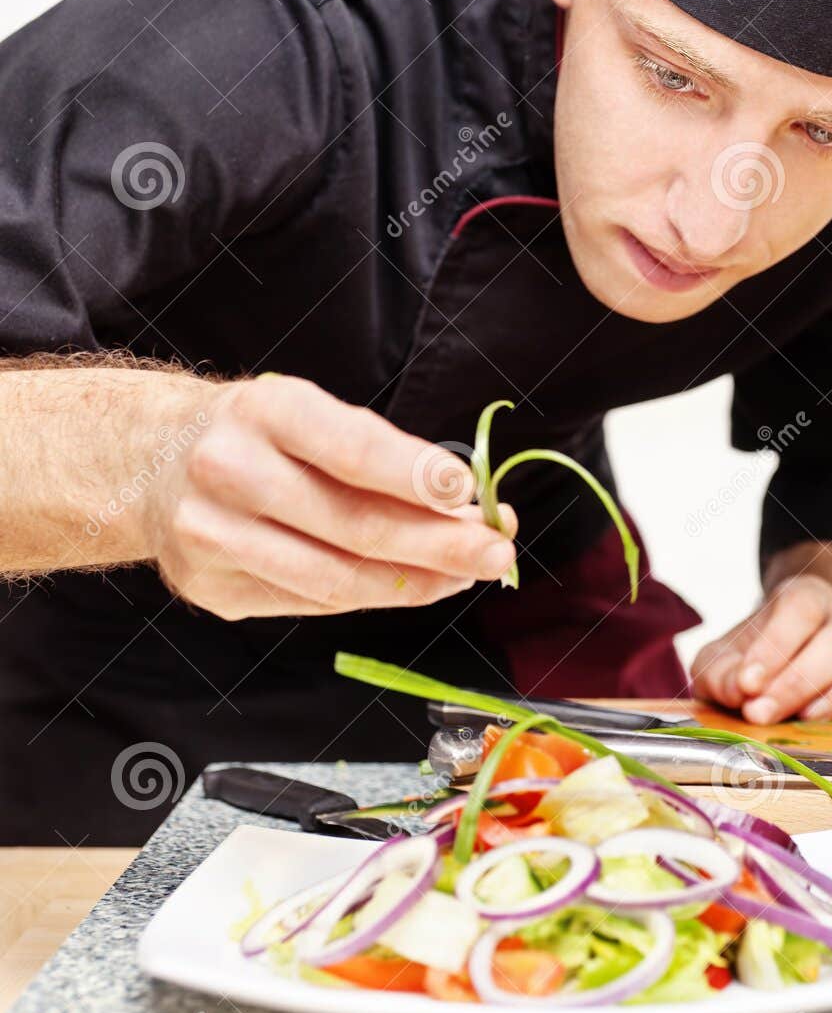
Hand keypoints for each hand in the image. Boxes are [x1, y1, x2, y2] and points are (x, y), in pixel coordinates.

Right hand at [148, 375, 516, 619]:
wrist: (154, 461)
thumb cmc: (260, 435)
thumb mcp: (310, 413)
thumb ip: (383, 455)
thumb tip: (468, 505)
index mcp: (263, 410)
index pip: (350, 449)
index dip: (415, 475)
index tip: (470, 492)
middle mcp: (230, 471)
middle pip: (352, 525)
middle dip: (438, 544)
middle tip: (497, 551)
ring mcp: (213, 536)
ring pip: (335, 579)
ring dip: (415, 583)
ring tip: (465, 576)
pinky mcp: (211, 587)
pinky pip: (311, 602)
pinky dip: (369, 597)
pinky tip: (410, 585)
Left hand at [691, 573, 831, 724]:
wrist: (803, 653)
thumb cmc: (761, 659)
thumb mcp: (727, 660)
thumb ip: (721, 672)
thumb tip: (738, 690)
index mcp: (808, 594)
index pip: (801, 605)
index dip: (775, 645)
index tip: (747, 684)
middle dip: (799, 681)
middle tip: (762, 714)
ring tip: (808, 720)